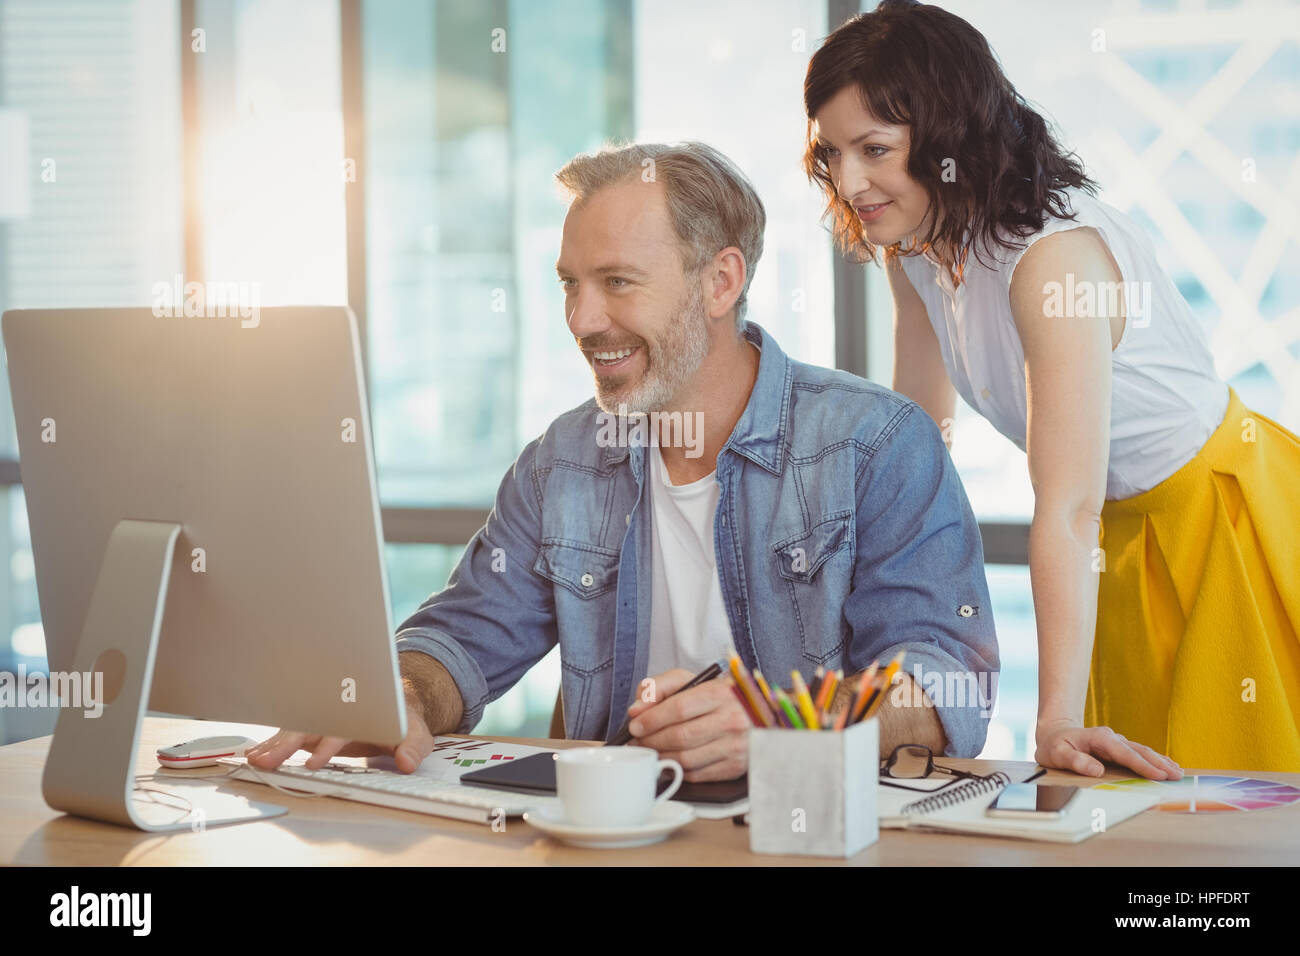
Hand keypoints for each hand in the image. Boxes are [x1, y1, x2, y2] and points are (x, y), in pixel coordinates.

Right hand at [244, 698, 435, 773]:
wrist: (392, 700)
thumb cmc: (400, 718)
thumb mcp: (416, 732)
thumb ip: (413, 746)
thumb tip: (407, 762)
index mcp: (362, 710)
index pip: (342, 728)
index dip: (328, 746)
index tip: (315, 762)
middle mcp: (338, 712)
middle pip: (310, 725)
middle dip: (288, 743)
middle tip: (268, 759)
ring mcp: (323, 718)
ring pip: (296, 728)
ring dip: (275, 743)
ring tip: (255, 759)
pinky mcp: (314, 727)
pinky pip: (290, 734)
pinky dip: (272, 743)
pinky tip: (256, 754)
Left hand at [625, 668, 749, 781]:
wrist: (755, 715)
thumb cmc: (717, 697)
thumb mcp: (691, 680)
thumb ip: (659, 687)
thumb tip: (637, 710)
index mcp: (720, 694)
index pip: (679, 708)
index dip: (652, 719)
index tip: (635, 725)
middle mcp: (732, 720)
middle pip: (680, 736)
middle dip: (651, 740)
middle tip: (637, 740)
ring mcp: (735, 747)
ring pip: (686, 759)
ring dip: (660, 757)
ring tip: (649, 749)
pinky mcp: (734, 768)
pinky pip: (696, 775)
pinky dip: (677, 769)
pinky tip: (669, 759)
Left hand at [1034, 718, 1182, 779]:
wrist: (1055, 733)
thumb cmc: (1055, 745)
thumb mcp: (1057, 753)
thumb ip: (1075, 761)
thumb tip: (1096, 770)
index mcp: (1099, 739)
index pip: (1124, 753)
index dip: (1142, 765)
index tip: (1159, 775)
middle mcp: (1111, 738)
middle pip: (1138, 750)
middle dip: (1159, 763)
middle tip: (1177, 775)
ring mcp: (1116, 742)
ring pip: (1142, 751)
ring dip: (1160, 761)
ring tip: (1178, 772)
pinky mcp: (1118, 748)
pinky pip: (1139, 753)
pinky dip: (1154, 759)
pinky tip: (1167, 765)